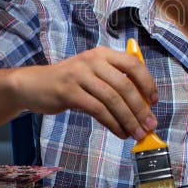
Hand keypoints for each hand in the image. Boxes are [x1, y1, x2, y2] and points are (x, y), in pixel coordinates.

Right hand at [9, 46, 157, 140]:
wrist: (33, 84)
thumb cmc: (69, 81)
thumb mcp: (93, 74)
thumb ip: (114, 83)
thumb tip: (141, 106)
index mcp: (103, 54)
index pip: (133, 63)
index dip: (147, 82)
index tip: (155, 101)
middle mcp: (93, 60)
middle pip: (124, 85)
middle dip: (140, 108)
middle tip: (149, 125)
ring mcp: (80, 75)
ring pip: (112, 99)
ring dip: (128, 119)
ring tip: (136, 133)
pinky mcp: (69, 92)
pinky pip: (97, 109)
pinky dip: (112, 123)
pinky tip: (119, 132)